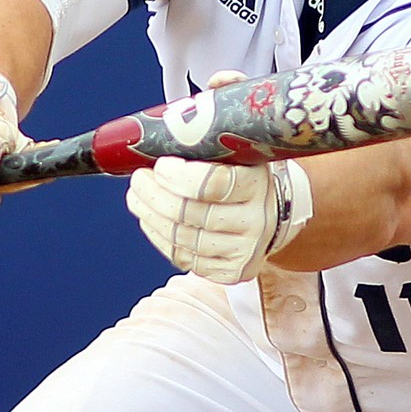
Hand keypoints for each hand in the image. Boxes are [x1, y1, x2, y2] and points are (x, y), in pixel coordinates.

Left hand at [126, 155, 313, 283]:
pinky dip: (160, 238)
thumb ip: (201, 147)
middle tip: (138, 179)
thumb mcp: (235, 154)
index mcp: (258, 184)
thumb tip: (153, 140)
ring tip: (137, 198)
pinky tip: (150, 221)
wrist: (273, 212)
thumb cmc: (244, 175)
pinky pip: (184, 258)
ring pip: (183, 238)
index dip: (180, 176)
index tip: (159, 165)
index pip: (214, 183)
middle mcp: (256, 221)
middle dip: (154, 195)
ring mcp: (244, 250)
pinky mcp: (231, 271)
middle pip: (192, 213)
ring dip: (151, 216)